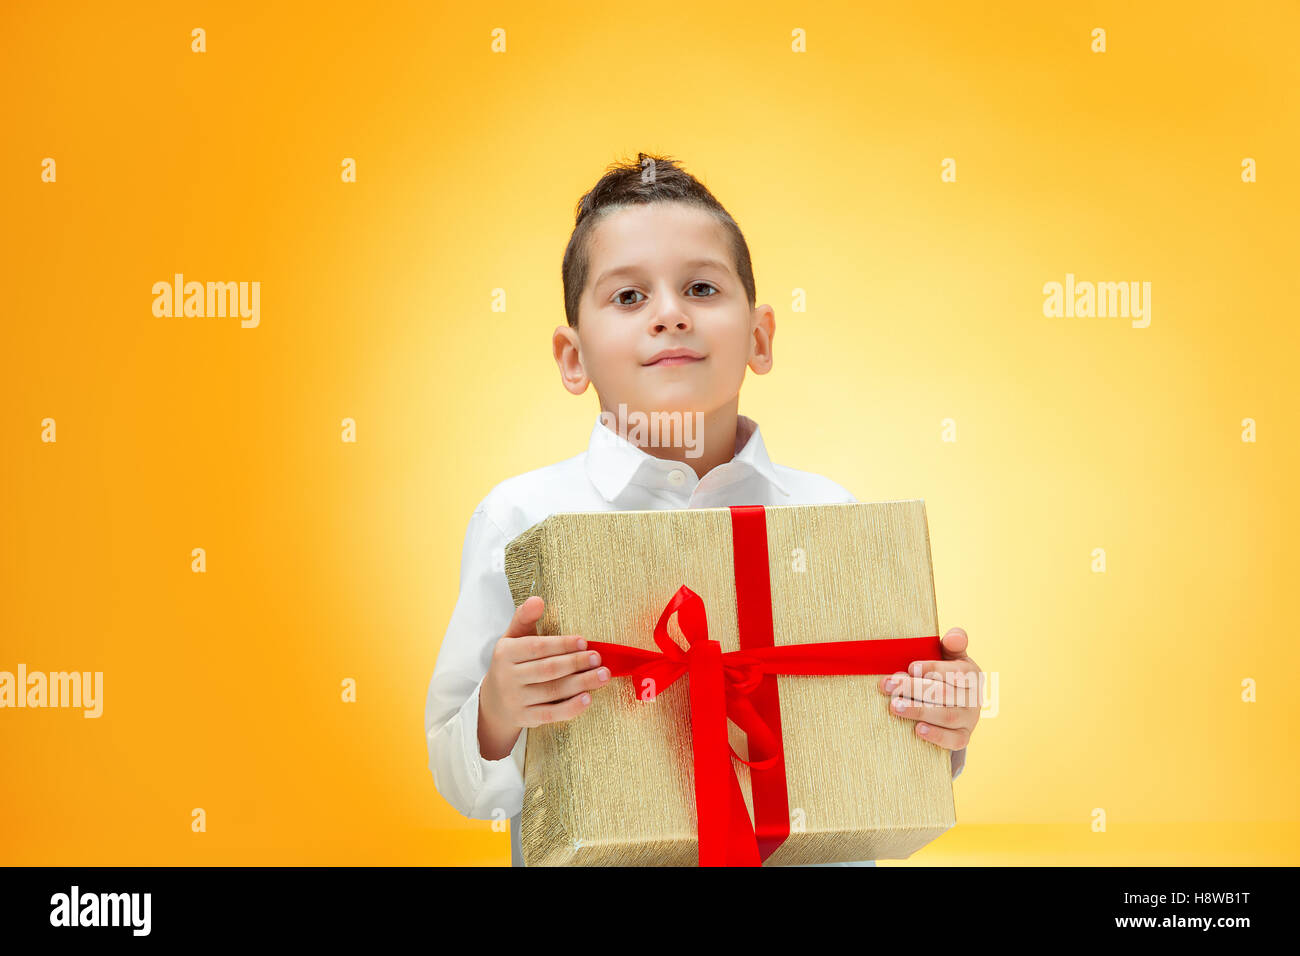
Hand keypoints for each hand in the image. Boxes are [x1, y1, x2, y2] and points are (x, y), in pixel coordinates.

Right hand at [477, 596, 609, 758]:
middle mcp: (507, 677)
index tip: (583, 641)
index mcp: (505, 653)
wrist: (494, 703)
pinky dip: (570, 708)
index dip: (561, 644)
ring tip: (603, 675)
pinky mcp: (525, 719)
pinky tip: (588, 699)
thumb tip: (537, 600)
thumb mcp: (513, 638)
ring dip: (581, 683)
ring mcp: (516, 700)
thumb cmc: (512, 664)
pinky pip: (551, 714)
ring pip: (552, 691)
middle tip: (598, 658)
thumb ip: (525, 618)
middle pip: (547, 670)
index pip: (536, 647)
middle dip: (575, 663)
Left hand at [877, 626, 980, 757]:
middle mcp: (974, 697)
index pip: (957, 671)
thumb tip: (954, 636)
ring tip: (895, 706)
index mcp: (971, 674)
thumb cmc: (944, 676)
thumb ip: (952, 644)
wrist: (953, 706)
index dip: (933, 668)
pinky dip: (936, 735)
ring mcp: (970, 719)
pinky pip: (953, 740)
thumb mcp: (949, 657)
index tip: (910, 667)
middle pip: (945, 693)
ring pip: (947, 715)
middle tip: (889, 685)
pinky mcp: (963, 737)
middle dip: (914, 688)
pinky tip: (917, 729)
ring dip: (919, 710)